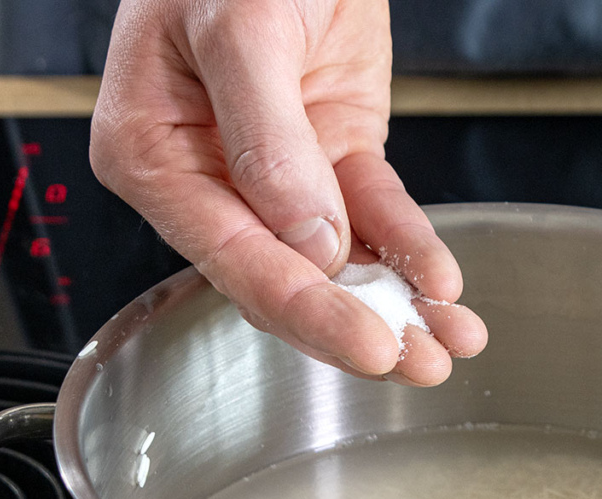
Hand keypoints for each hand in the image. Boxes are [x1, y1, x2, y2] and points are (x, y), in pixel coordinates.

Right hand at [90, 0, 486, 385]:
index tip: (365, 346)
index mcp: (153, 155)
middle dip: (357, 324)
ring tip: (449, 341)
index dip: (305, 308)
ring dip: (396, 302)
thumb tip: (305, 239)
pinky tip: (443, 283)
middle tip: (417, 363)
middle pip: (285, 275)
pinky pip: (373, 214)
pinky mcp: (329, 154)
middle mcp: (206, 178)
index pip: (234, 257)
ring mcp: (274, 173)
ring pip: (338, 258)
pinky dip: (410, 249)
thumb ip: (266, 138)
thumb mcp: (239, 29)